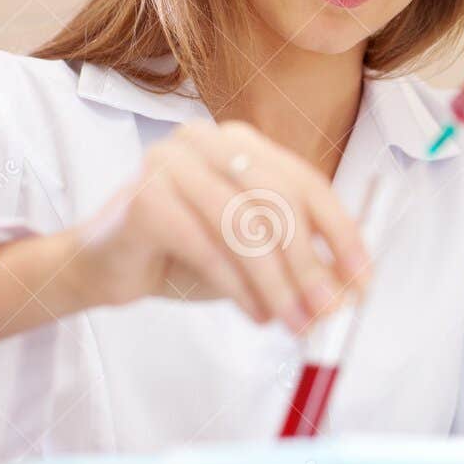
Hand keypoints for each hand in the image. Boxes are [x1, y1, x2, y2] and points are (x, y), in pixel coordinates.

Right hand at [65, 120, 371, 333]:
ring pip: (245, 226)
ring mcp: (170, 162)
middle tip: (328, 311)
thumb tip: (352, 287)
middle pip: (279, 199)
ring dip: (278, 284)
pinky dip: (239, 287)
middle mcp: (206, 140)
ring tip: (292, 322)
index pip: (306, 181)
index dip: (341, 231)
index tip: (363, 278)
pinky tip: (255, 314)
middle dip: (310, 263)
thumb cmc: (183, 255)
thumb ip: (298, 260)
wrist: (101, 266)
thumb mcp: (253, 255)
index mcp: (240, 142)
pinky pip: (207, 246)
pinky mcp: (144, 197)